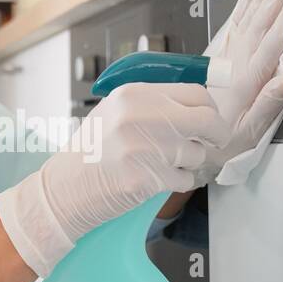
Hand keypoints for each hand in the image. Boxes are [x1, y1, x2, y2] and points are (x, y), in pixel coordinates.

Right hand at [0, 82, 230, 276]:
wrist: (65, 187)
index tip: (211, 119)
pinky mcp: (148, 178)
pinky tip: (154, 178)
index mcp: (135, 95)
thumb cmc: (92, 151)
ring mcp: (146, 148)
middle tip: (214, 141)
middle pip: (206, 120)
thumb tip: (198, 106)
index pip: (195, 94)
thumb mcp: (116, 111)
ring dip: (188, 161)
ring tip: (161, 162)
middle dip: (217, 133)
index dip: (209, 109)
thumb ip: (154, 104)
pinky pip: (184, 179)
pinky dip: (176, 181)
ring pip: (197, 154)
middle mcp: (142, 117)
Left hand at [195, 0, 282, 185]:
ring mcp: (229, 53)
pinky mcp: (222, 51)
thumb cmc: (222, 140)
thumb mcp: (248, 134)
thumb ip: (268, 105)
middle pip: (261, 18)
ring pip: (250, 12)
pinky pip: (236, 17)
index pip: (272, 40)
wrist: (188, 140)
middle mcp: (237, 61)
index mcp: (247, 79)